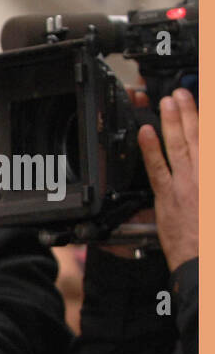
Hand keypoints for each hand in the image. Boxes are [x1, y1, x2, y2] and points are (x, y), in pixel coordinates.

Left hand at [139, 87, 197, 271]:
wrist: (207, 261)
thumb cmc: (211, 235)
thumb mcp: (213, 200)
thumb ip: (205, 174)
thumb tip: (200, 156)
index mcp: (214, 173)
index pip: (210, 139)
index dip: (205, 119)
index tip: (200, 100)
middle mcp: (206, 174)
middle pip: (198, 136)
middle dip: (190, 111)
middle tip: (180, 93)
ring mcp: (187, 184)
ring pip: (180, 146)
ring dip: (173, 120)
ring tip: (167, 101)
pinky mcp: (169, 197)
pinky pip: (157, 168)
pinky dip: (151, 149)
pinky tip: (146, 132)